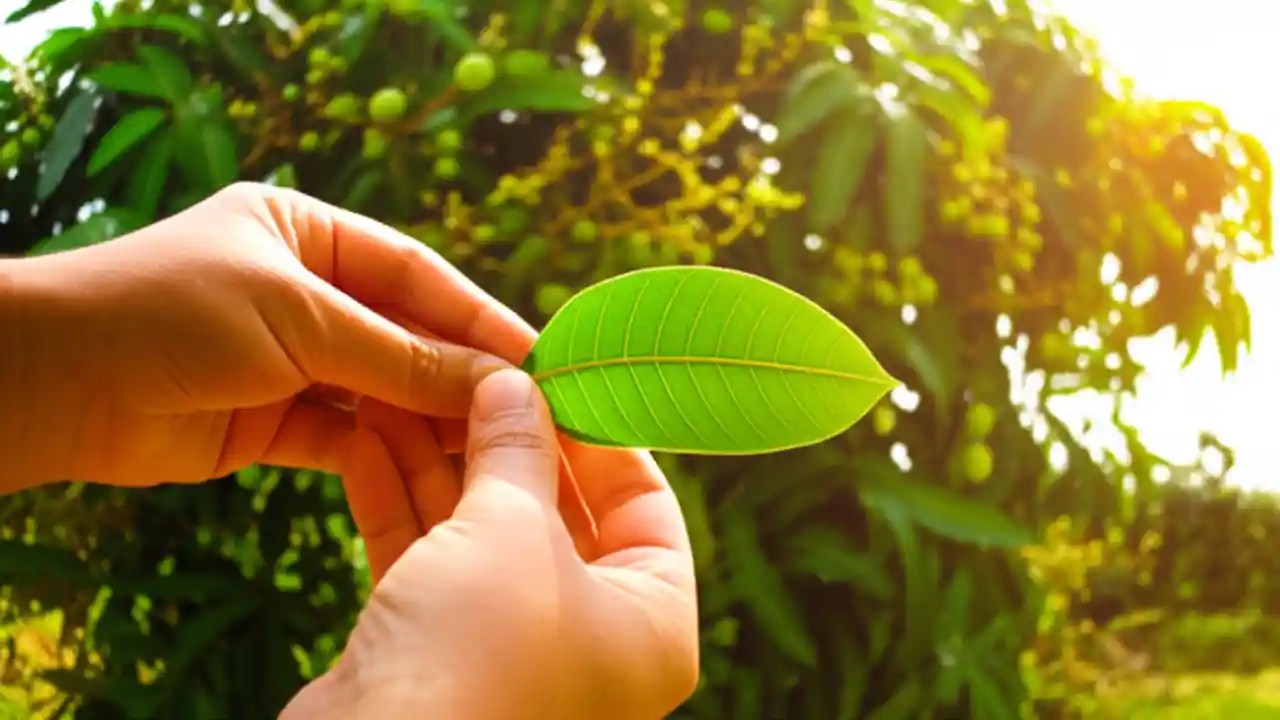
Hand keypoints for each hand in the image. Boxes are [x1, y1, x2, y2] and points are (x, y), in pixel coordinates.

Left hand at [0, 182, 528, 489]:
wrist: (55, 385)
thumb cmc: (173, 313)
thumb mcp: (299, 318)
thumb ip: (398, 356)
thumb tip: (493, 381)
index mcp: (305, 233)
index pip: (414, 273)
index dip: (476, 314)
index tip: (537, 354)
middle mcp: (304, 291)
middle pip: (403, 334)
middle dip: (459, 373)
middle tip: (529, 412)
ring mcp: (289, 358)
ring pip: (380, 390)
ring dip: (429, 417)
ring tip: (492, 448)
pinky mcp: (273, 420)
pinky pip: (347, 434)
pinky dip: (385, 450)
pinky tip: (433, 468)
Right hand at [281, 370, 698, 718]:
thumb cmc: (476, 655)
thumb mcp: (511, 532)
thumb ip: (517, 451)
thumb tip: (515, 383)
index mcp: (651, 622)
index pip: (643, 502)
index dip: (597, 430)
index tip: (552, 369)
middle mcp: (592, 640)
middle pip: (556, 510)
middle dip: (503, 437)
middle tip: (467, 371)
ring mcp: (512, 648)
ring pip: (482, 530)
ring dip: (440, 459)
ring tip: (402, 388)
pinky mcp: (436, 654)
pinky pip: (430, 562)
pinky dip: (401, 502)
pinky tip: (365, 439)